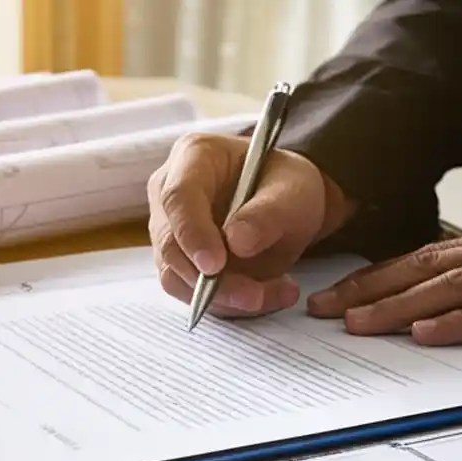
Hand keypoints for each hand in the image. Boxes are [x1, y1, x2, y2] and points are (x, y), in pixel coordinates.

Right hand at [147, 133, 354, 316]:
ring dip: (223, 297)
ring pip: (177, 276)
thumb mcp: (294, 190)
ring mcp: (167, 230)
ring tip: (277, 293)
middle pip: (171, 244)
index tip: (215, 266)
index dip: (192, 233)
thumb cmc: (285, 185)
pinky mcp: (176, 262)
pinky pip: (190, 292)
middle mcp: (168, 193)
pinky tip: (264, 295)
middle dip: (210, 280)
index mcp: (193, 157)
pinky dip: (226, 303)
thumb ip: (269, 213)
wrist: (285, 205)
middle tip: (254, 296)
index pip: (178, 197)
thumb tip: (238, 243)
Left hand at [307, 215, 461, 344]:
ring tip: (354, 323)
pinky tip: (422, 333)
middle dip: (369, 288)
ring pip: (453, 285)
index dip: (378, 275)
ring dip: (398, 305)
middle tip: (323, 307)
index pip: (429, 257)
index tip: (338, 292)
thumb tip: (446, 298)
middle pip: (427, 267)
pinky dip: (459, 321)